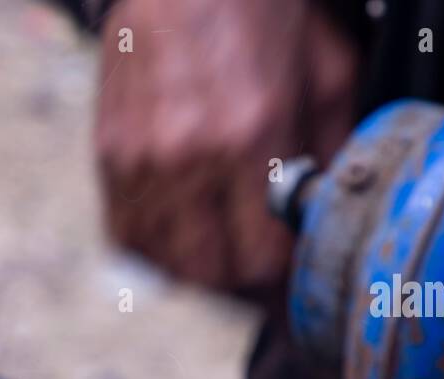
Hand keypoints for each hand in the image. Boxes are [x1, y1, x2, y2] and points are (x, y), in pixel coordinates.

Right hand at [95, 0, 357, 290]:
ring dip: (198, 273)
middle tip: (261, 274)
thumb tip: (332, 219)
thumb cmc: (266, 11)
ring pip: (165, 265)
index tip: (295, 281)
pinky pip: (126, 236)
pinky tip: (182, 234)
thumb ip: (335, 154)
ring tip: (224, 256)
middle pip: (210, 276)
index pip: (261, 261)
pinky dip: (156, 250)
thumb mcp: (329, 73)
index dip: (282, 283)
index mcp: (249, 136)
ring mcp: (139, 159)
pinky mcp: (109, 154)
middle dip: (242, 286)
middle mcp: (186, 157)